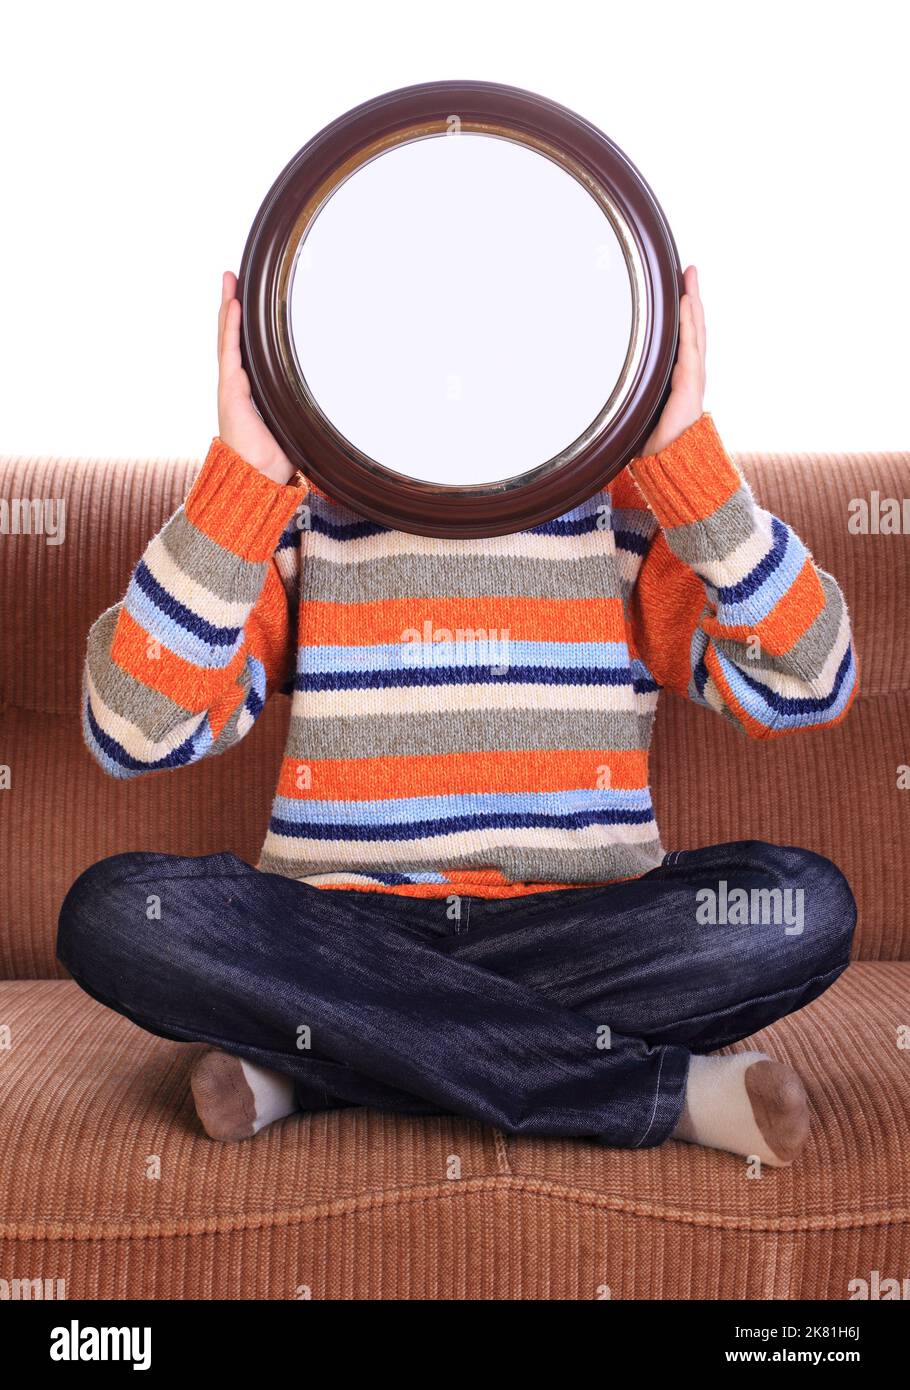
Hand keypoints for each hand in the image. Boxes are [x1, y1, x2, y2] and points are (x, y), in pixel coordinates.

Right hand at [217, 270, 295, 483]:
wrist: (257, 476)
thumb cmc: (276, 457)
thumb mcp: (296, 422)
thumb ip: (307, 406)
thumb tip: (339, 397)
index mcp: (251, 389)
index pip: (247, 348)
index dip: (246, 324)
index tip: (251, 299)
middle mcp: (237, 383)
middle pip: (232, 336)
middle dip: (232, 305)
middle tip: (234, 277)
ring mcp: (230, 384)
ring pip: (227, 337)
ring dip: (227, 307)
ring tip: (229, 280)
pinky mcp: (230, 389)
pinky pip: (230, 351)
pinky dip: (230, 327)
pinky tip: (232, 305)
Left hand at [638, 264, 706, 457]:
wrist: (670, 464)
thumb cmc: (653, 442)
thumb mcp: (637, 409)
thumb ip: (628, 392)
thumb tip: (597, 383)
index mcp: (679, 378)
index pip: (684, 338)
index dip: (683, 313)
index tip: (678, 287)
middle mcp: (690, 374)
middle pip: (693, 328)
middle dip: (692, 297)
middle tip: (689, 269)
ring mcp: (694, 379)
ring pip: (695, 333)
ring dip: (692, 303)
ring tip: (690, 278)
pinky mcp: (691, 386)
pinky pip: (690, 349)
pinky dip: (689, 325)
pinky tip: (687, 305)